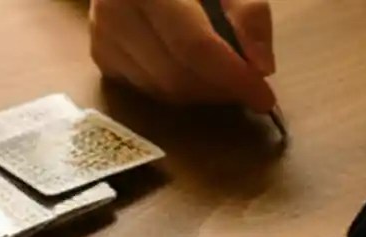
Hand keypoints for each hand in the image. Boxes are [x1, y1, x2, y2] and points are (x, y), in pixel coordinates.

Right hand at [89, 0, 275, 111]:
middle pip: (176, 76)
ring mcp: (103, 37)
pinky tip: (193, 69)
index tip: (264, 97)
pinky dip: (177, 88)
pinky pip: (146, 89)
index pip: (194, 46)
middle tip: (248, 86)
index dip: (232, 76)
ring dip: (201, 93)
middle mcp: (115, 12)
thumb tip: (261, 67)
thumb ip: (249, 12)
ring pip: (161, 90)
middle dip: (219, 90)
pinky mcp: (101, 56)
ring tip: (224, 76)